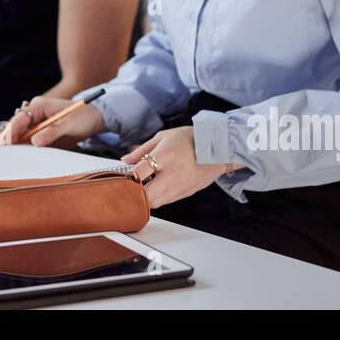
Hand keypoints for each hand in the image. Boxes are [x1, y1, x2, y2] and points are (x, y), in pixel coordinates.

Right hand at [0, 95, 105, 146]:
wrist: (94, 119)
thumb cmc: (83, 117)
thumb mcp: (69, 125)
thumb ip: (52, 132)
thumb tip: (35, 141)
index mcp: (39, 106)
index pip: (20, 118)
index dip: (12, 130)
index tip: (7, 142)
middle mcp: (34, 113)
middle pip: (17, 127)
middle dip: (10, 138)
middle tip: (4, 152)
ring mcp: (36, 124)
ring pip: (21, 135)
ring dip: (16, 145)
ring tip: (10, 156)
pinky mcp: (41, 133)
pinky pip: (29, 141)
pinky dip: (25, 148)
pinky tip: (21, 156)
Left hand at [122, 127, 243, 208]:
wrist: (217, 147)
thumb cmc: (189, 139)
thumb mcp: (162, 137)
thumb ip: (142, 150)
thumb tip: (125, 160)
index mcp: (164, 156)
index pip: (139, 173)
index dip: (127, 177)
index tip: (122, 176)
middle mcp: (172, 174)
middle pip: (146, 195)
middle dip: (134, 195)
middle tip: (129, 189)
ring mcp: (180, 186)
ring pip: (155, 203)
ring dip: (145, 199)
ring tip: (141, 190)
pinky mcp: (186, 193)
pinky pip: (166, 202)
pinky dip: (157, 199)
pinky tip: (155, 190)